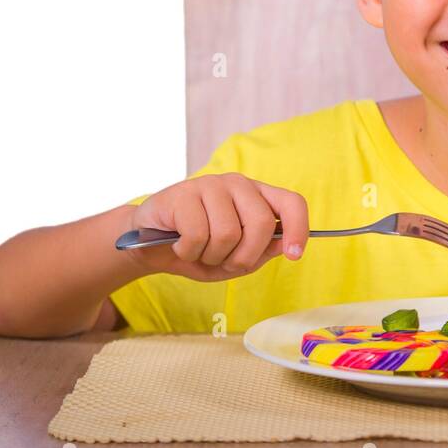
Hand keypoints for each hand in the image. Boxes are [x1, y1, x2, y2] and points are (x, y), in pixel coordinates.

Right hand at [126, 173, 309, 281]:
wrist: (149, 245)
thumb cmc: (197, 250)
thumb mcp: (233, 260)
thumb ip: (259, 253)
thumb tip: (282, 245)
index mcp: (257, 197)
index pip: (291, 203)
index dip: (299, 229)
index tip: (293, 255)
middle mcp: (237, 184)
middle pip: (261, 223)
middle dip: (245, 256)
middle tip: (226, 263)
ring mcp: (210, 185)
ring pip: (228, 232)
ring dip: (212, 256)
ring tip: (199, 252)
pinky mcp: (183, 193)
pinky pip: (197, 234)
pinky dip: (189, 252)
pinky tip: (180, 245)